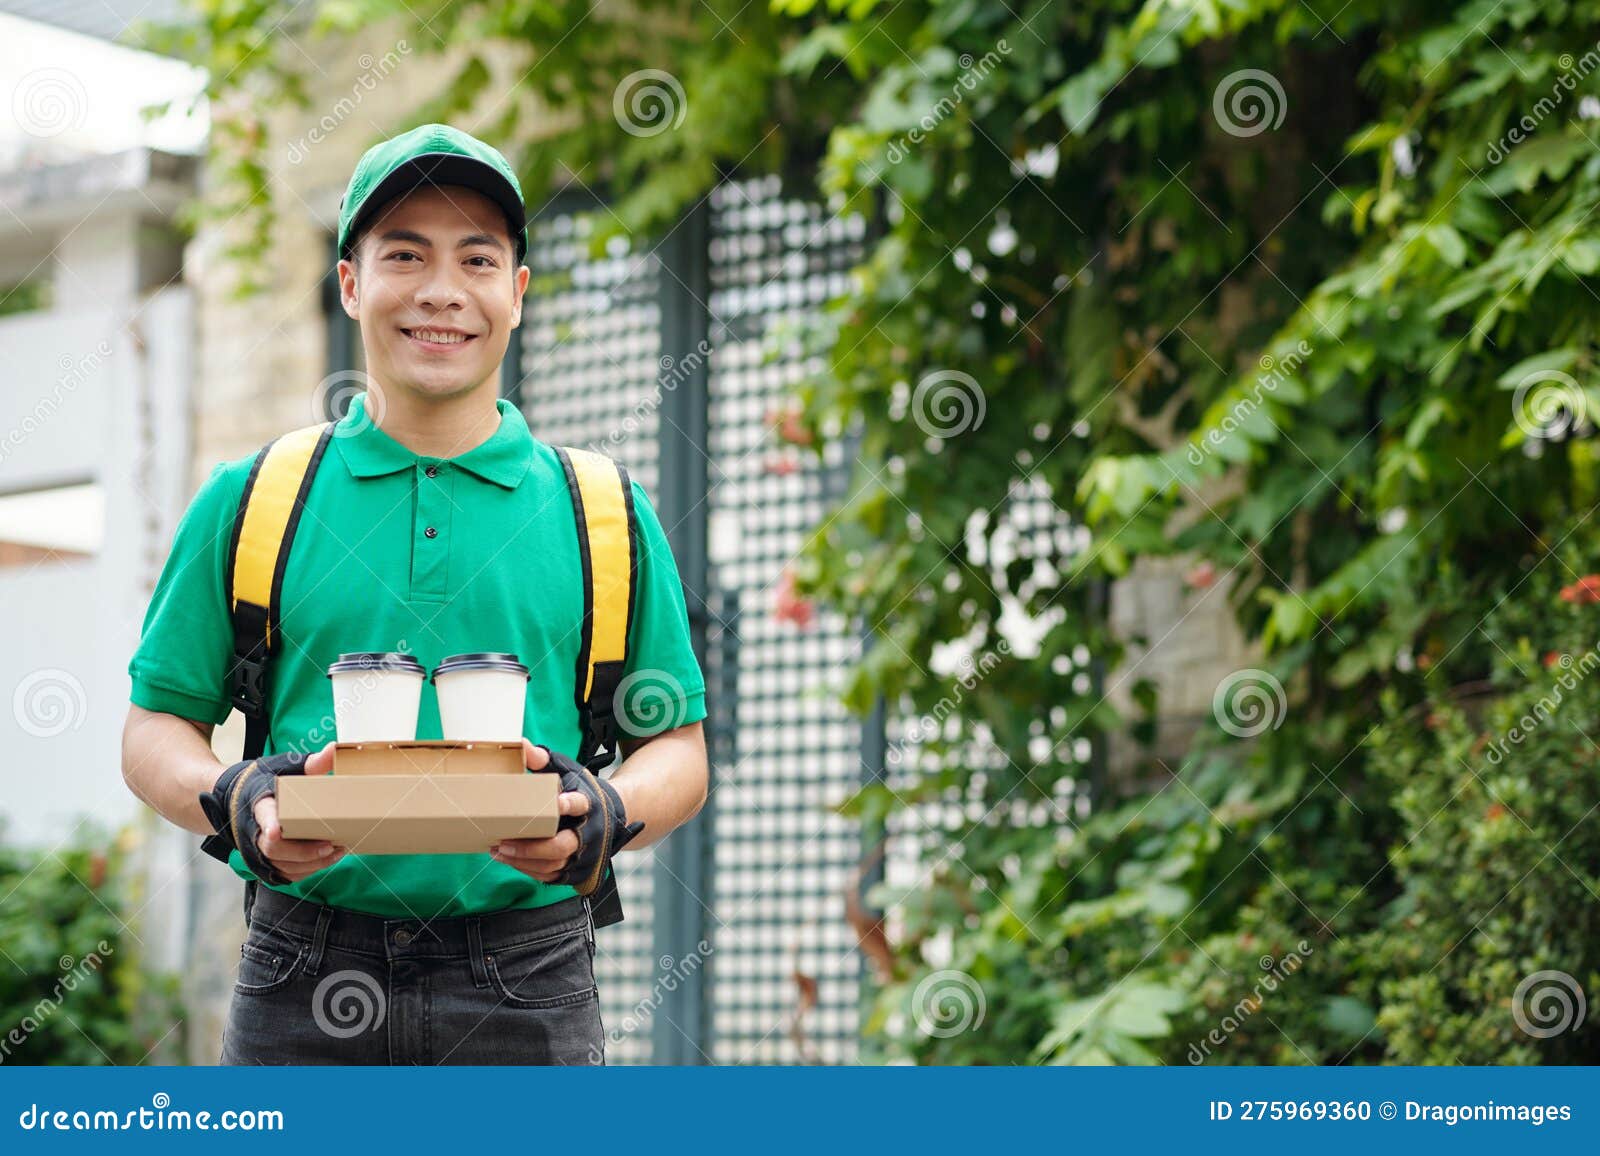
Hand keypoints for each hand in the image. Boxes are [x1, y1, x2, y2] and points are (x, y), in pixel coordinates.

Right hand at [198, 742, 343, 884]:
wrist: (238, 800)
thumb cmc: (266, 782)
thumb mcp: (286, 768)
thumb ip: (312, 763)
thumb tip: (335, 748)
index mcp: (259, 806)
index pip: (262, 816)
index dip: (269, 824)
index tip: (276, 831)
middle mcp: (254, 832)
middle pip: (273, 849)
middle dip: (304, 851)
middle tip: (331, 845)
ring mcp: (258, 851)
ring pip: (282, 866)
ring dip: (311, 863)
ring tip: (338, 852)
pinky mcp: (265, 864)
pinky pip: (286, 874)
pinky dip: (307, 871)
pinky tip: (327, 860)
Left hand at [490, 740, 640, 890]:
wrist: (609, 815)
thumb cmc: (580, 790)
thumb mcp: (565, 770)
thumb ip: (542, 760)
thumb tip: (520, 745)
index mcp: (588, 804)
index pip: (579, 804)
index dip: (569, 804)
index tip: (556, 802)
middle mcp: (588, 832)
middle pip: (561, 846)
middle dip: (530, 847)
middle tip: (504, 842)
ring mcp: (583, 854)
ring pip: (553, 865)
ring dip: (522, 861)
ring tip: (498, 851)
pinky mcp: (576, 869)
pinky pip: (551, 876)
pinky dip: (528, 870)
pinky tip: (510, 860)